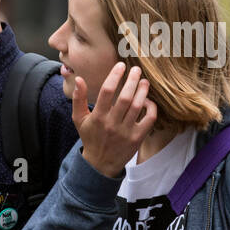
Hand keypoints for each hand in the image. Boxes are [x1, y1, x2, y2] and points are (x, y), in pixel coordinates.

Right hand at [72, 62, 157, 177]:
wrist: (100, 164)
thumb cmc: (90, 137)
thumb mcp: (79, 119)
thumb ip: (78, 99)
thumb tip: (79, 79)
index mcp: (98, 116)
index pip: (107, 91)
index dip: (115, 76)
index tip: (121, 65)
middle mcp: (112, 123)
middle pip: (125, 97)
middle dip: (132, 80)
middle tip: (136, 69)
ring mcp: (126, 132)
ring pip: (138, 106)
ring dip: (143, 91)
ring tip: (144, 81)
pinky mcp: (137, 138)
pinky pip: (149, 120)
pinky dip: (151, 108)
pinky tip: (148, 100)